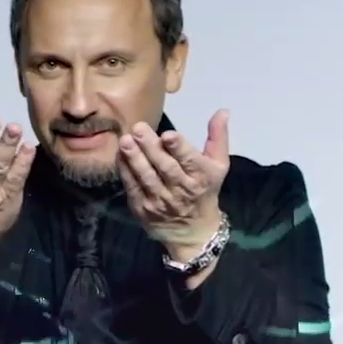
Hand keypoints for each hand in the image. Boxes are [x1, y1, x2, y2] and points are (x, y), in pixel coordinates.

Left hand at [118, 109, 230, 253]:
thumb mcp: (218, 165)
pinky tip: (120, 155)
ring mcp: (161, 201)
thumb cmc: (205, 190)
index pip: (190, 160)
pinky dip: (125, 171)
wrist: (193, 232)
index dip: (179, 148)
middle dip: (151, 148)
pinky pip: (132, 188)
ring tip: (125, 141)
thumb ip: (218, 137)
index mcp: (202, 177)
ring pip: (146, 178)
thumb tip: (222, 111)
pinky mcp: (143, 209)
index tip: (167, 135)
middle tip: (138, 128)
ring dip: (135, 159)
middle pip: (165, 167)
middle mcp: (182, 190)